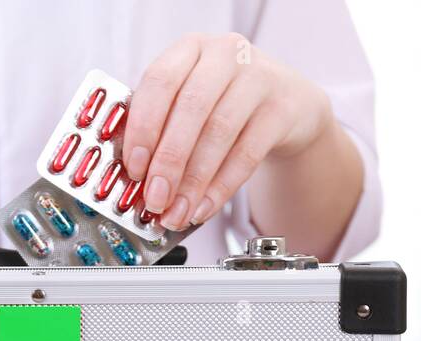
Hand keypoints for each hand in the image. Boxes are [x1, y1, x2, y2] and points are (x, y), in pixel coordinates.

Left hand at [123, 33, 332, 230]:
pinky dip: (221, 187)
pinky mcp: (282, 110)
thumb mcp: (190, 99)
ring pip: (219, 133)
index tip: (134, 167)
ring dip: (193, 181)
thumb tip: (138, 179)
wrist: (286, 101)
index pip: (160, 81)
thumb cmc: (224, 102)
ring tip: (177, 212)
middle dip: (168, 161)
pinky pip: (247, 154)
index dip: (143, 127)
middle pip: (191, 109)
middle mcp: (226, 54)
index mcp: (191, 48)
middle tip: (155, 199)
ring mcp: (258, 78)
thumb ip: (162, 126)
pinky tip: (203, 208)